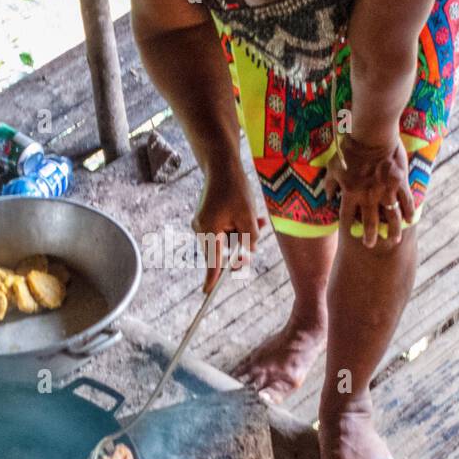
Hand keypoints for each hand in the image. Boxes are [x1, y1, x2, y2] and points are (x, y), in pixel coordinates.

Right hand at [193, 166, 264, 291]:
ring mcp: (203, 223)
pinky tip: (248, 215)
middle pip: (224, 250)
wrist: (221, 164)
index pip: (212, 261)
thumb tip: (248, 253)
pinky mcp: (207, 218)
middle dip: (242, 244)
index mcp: (209, 231)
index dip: (211, 279)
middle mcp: (202, 229)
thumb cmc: (235, 189)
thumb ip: (249, 240)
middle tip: (257, 229)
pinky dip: (237, 226)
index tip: (207, 293)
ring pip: (227, 239)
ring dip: (242, 233)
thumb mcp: (248, 217)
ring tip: (256, 219)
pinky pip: (224, 229)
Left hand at [325, 134, 414, 247]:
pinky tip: (410, 220)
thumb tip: (329, 196)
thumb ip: (330, 183)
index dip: (348, 227)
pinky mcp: (399, 183)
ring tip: (393, 240)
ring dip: (392, 230)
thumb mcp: (334, 165)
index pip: (347, 217)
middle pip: (370, 223)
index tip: (350, 234)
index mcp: (350, 194)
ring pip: (390, 217)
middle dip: (370, 236)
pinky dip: (409, 211)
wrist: (372, 136)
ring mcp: (385, 192)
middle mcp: (368, 197)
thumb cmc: (350, 149)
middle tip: (371, 246)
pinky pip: (406, 201)